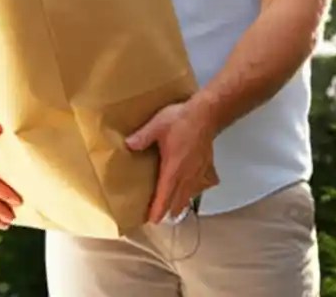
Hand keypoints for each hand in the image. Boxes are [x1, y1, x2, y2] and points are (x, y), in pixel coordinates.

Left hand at [126, 99, 219, 222]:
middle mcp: (187, 174)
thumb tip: (128, 145)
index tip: (153, 220)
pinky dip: (198, 189)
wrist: (206, 113)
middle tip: (160, 217)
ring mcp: (199, 171)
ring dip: (182, 202)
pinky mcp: (207, 165)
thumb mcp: (156, 126)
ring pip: (191, 194)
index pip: (165, 194)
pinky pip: (203, 183)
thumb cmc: (180, 120)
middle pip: (179, 199)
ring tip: (175, 209)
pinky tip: (195, 189)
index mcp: (173, 168)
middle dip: (169, 210)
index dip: (159, 209)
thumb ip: (142, 137)